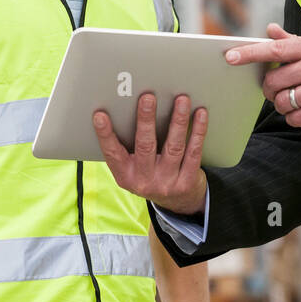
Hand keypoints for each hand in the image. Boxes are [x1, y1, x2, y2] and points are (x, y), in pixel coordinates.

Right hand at [93, 93, 207, 215]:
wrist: (177, 204)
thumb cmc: (151, 175)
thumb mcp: (133, 168)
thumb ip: (129, 147)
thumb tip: (126, 109)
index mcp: (125, 176)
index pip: (112, 153)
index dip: (105, 134)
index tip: (100, 115)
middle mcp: (144, 181)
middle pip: (145, 146)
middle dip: (146, 120)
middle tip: (148, 97)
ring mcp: (167, 183)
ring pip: (174, 146)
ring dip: (178, 120)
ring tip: (181, 99)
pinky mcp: (187, 182)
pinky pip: (194, 152)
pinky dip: (198, 131)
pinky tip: (200, 114)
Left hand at [225, 23, 300, 128]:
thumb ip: (294, 42)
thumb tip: (269, 30)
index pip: (275, 50)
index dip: (250, 53)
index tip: (230, 56)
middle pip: (273, 81)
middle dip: (269, 88)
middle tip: (275, 88)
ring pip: (282, 101)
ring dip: (282, 104)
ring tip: (293, 99)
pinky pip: (294, 117)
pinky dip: (294, 116)